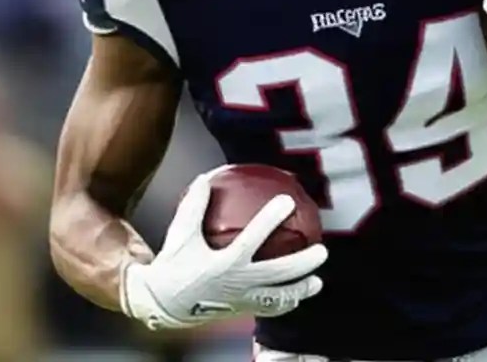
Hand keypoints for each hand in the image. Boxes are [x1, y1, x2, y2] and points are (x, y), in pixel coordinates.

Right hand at [119, 171, 327, 329]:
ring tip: (318, 282)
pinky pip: (268, 308)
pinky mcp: (241, 310)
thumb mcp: (180, 233)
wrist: (164, 303)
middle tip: (322, 251)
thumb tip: (205, 177)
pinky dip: (284, 303)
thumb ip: (193, 206)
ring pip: (278, 298)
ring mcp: (241, 300)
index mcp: (223, 263)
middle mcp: (236, 284)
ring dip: (300, 290)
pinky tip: (297, 296)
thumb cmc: (174, 264)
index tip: (288, 200)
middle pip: (278, 274)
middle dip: (302, 264)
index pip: (253, 239)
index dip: (270, 220)